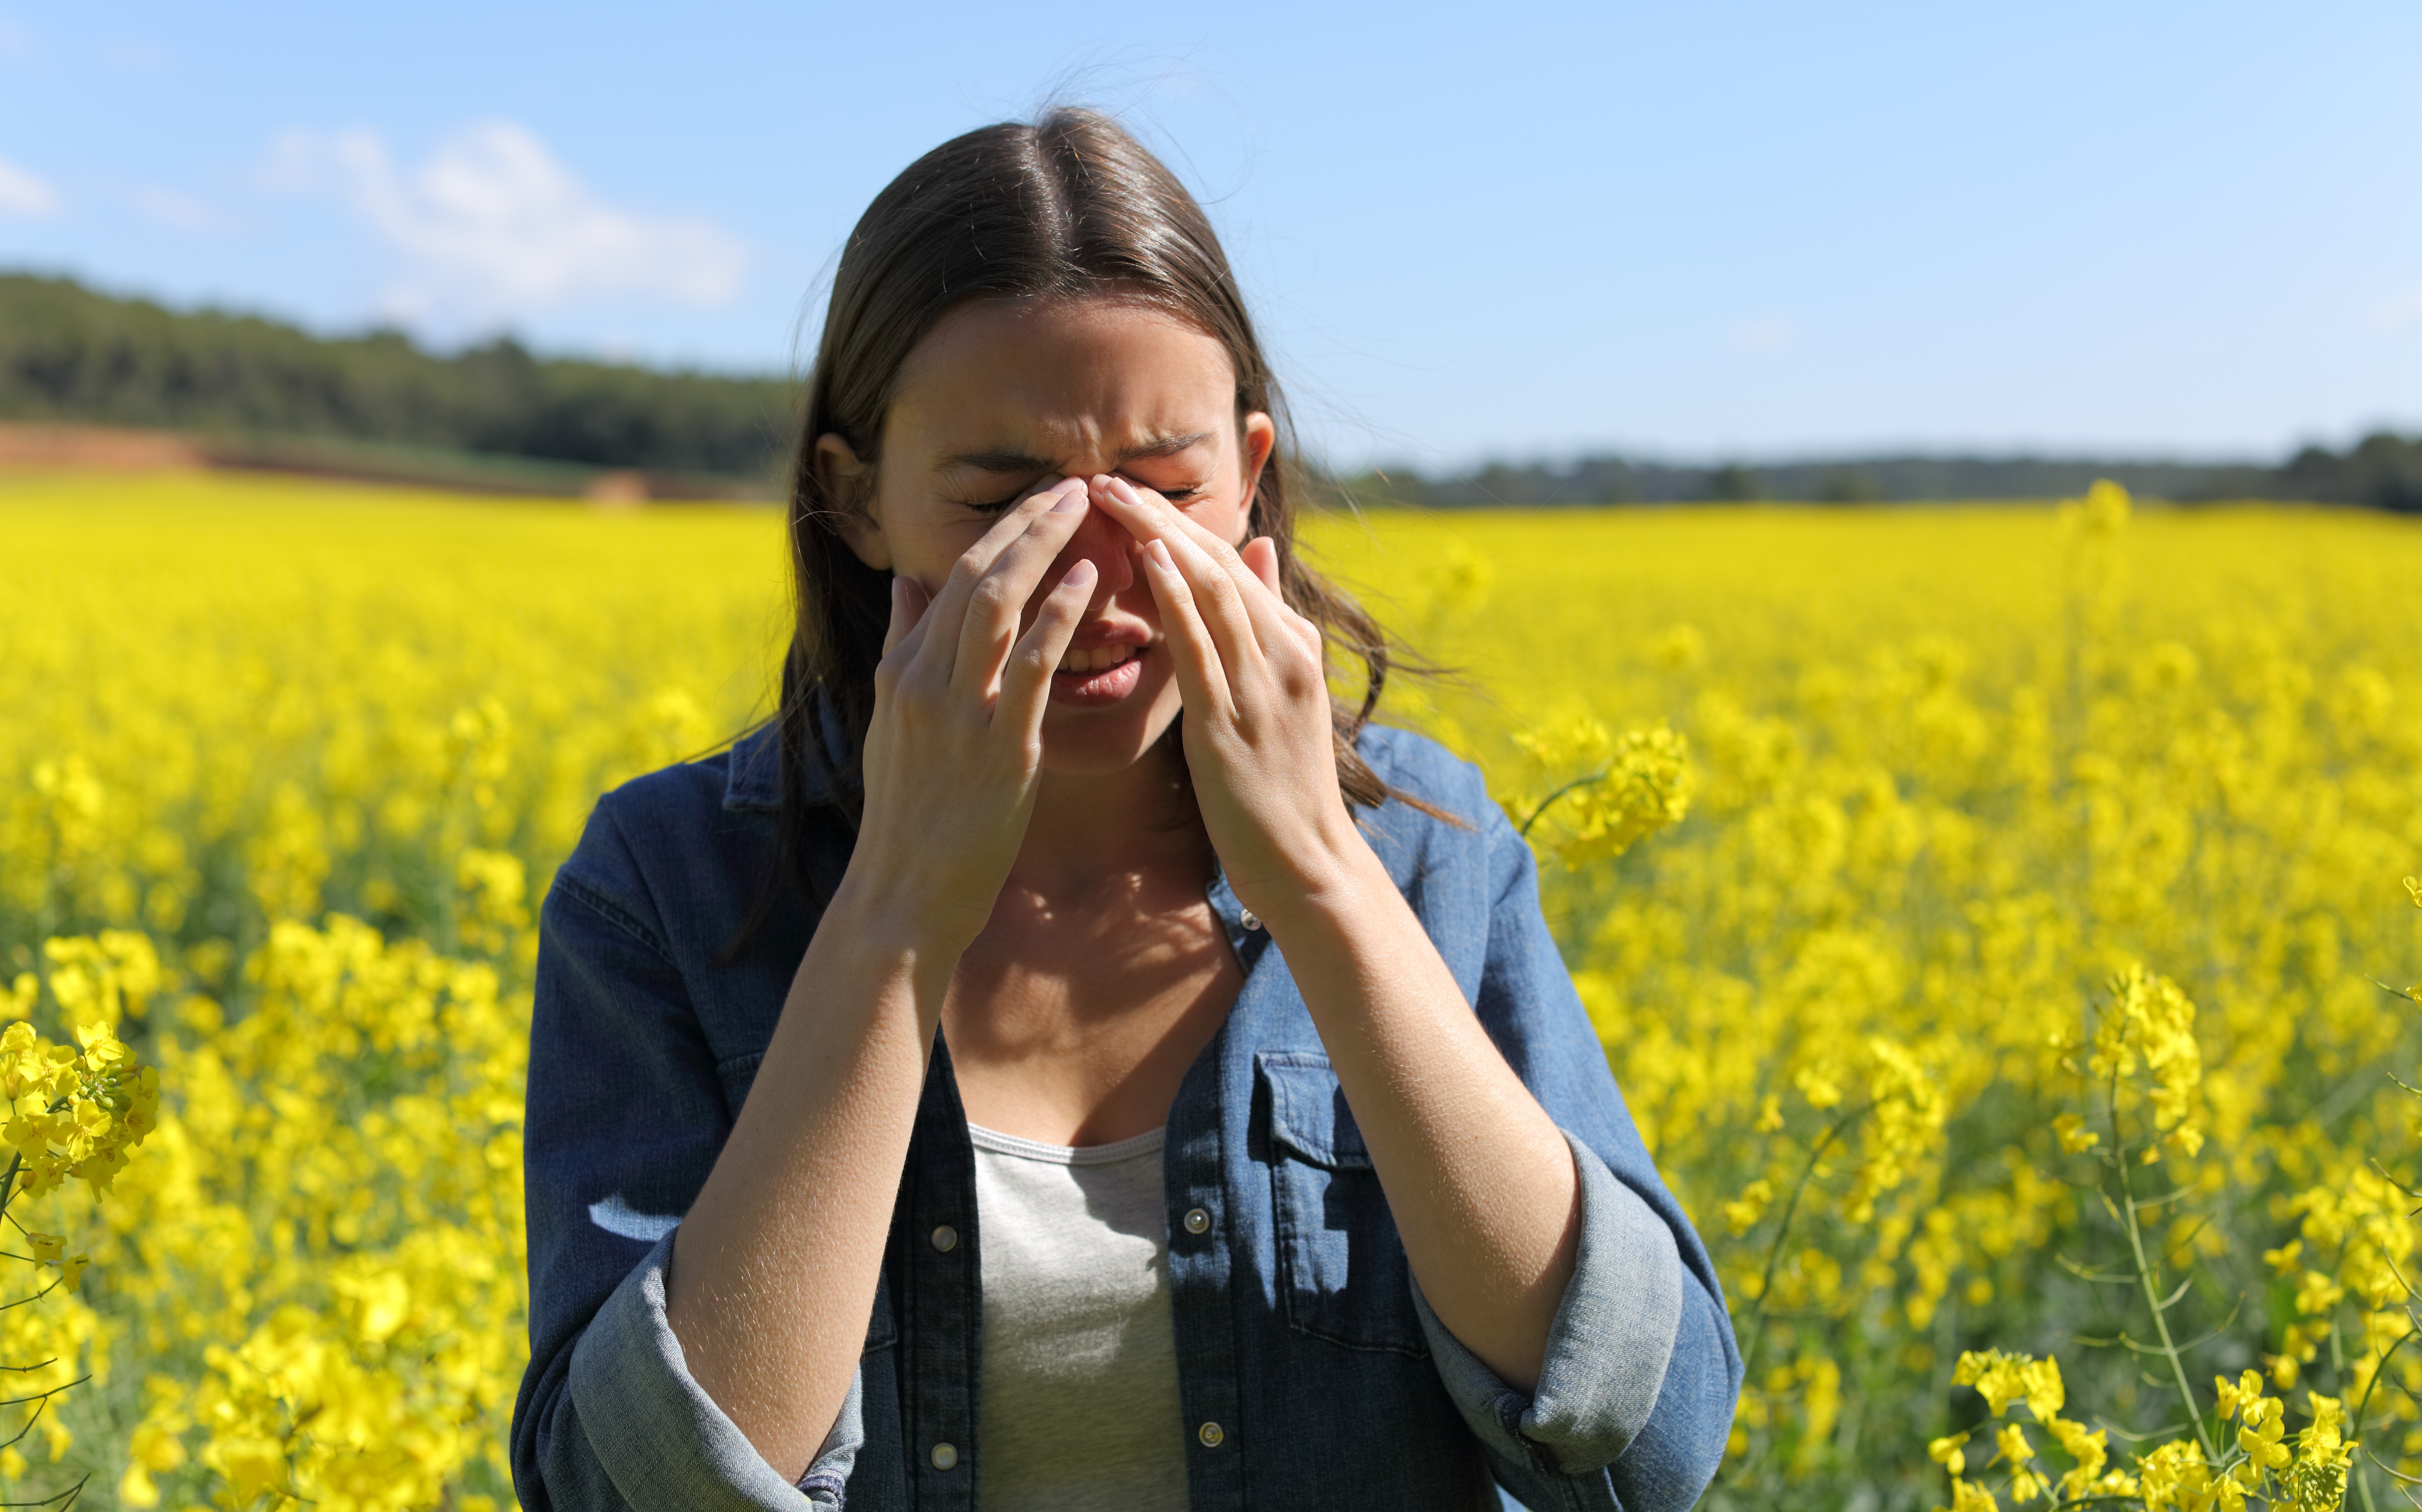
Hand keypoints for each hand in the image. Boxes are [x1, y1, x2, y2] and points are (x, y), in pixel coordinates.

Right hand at [846, 478, 1098, 955]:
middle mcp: (923, 679)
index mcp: (901, 671)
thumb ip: (902, 646)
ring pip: (997, 603)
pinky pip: (1031, 664)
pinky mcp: (998, 746)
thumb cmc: (910, 815)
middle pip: (975, 576)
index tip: (1040, 499)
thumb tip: (908, 580)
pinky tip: (1088, 578)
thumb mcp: (891, 721)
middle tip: (1072, 483)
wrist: (903, 894)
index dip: (1000, 532)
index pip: (952, 579)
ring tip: (1084, 506)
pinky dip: (1058, 614)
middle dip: (1024, 523)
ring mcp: (958, 710)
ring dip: (1042, 547)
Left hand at [1086, 474, 1368, 918]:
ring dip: (1159, 538)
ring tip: (1114, 497)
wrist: (1308, 861)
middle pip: (1218, 564)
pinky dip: (1175, 597)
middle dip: (1162, 516)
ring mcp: (1262, 687)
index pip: (1231, 565)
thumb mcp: (1280, 693)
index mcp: (1293, 645)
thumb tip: (1257, 552)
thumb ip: (1265, 621)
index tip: (1130, 489)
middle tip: (1109, 476)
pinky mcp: (1233, 724)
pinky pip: (1202, 647)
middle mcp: (1283, 654)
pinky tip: (1145, 559)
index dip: (1180, 522)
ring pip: (1211, 591)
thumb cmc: (1282, 786)